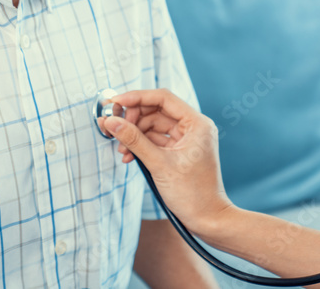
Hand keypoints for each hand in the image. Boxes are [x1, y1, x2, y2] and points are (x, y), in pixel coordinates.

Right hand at [102, 88, 234, 237]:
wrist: (207, 220)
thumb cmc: (192, 194)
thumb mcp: (159, 164)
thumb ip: (134, 140)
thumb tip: (111, 121)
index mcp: (196, 123)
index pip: (163, 98)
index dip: (137, 97)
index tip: (115, 102)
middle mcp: (193, 126)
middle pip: (156, 110)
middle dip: (133, 119)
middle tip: (113, 127)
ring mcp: (186, 139)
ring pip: (153, 126)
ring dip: (135, 135)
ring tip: (121, 150)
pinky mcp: (179, 151)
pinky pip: (156, 140)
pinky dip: (141, 146)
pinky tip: (128, 157)